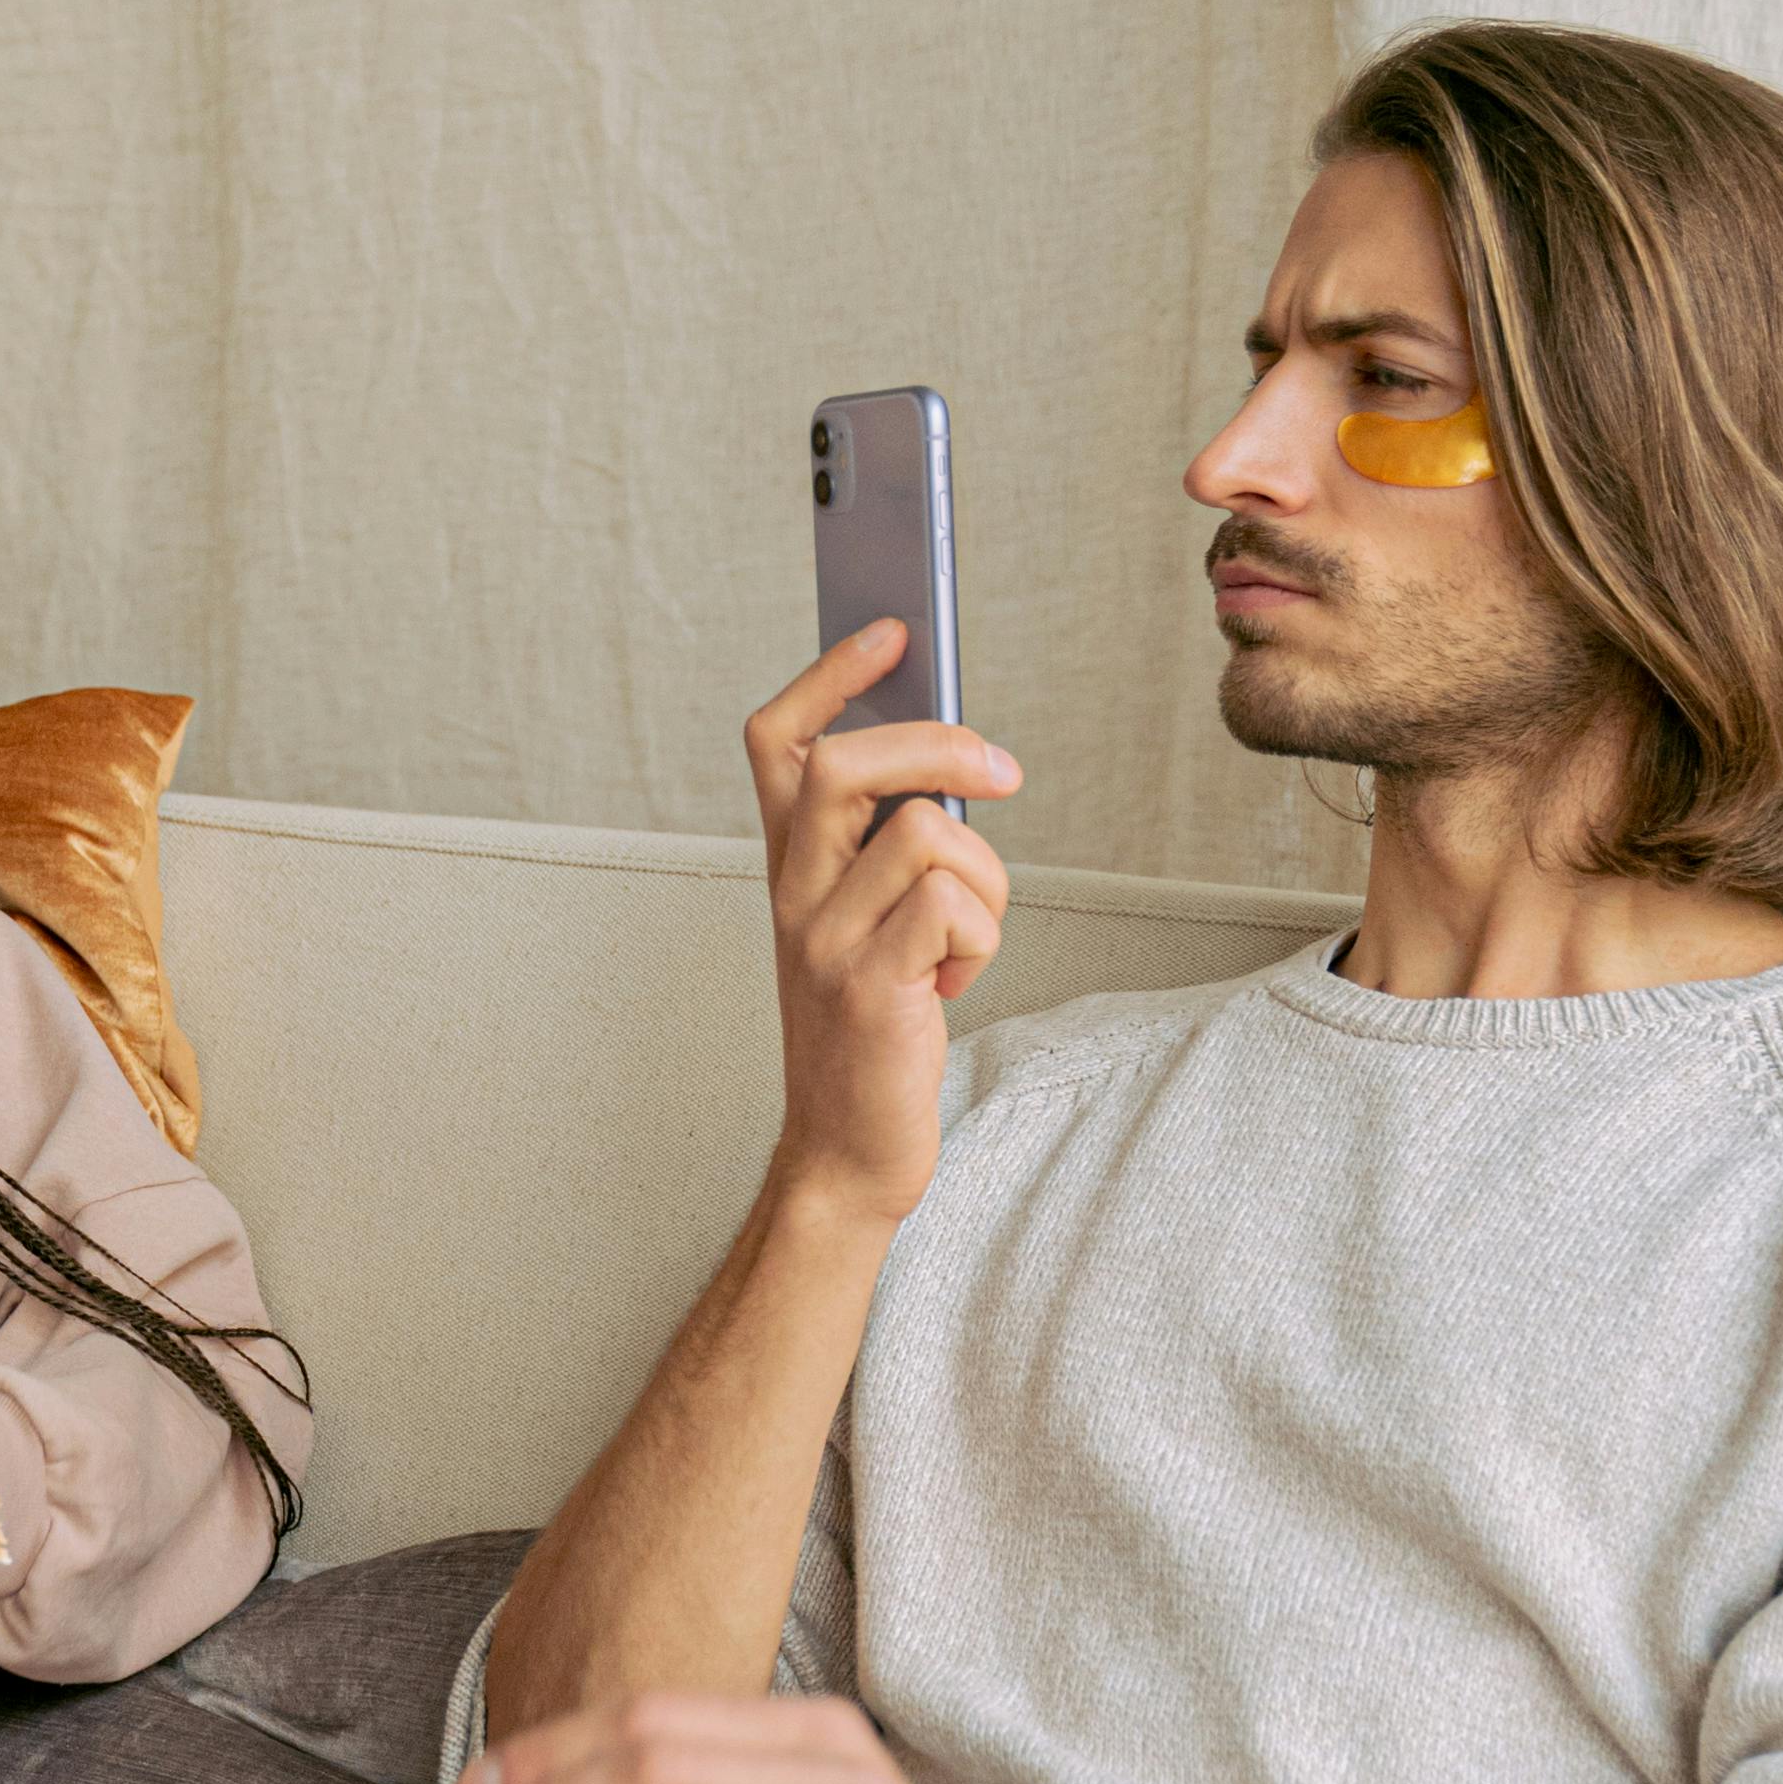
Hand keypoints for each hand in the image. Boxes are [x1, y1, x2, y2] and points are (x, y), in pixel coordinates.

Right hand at [745, 634, 1020, 1233]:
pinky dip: (983, 937)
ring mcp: (826, 941)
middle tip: (1003, 774)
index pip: (780, 741)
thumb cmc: (873, 1031)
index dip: (831, 676)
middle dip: (941, 745)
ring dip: (985, 878)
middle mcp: (794, 895)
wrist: (848, 1150)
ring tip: (968, 936)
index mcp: (790, 868)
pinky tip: (956, 979)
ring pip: (928, 834)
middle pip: (845, 763)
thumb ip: (889, 847)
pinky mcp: (872, 988)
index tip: (892, 633)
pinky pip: (952, 907)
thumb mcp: (866, 922)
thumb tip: (955, 767)